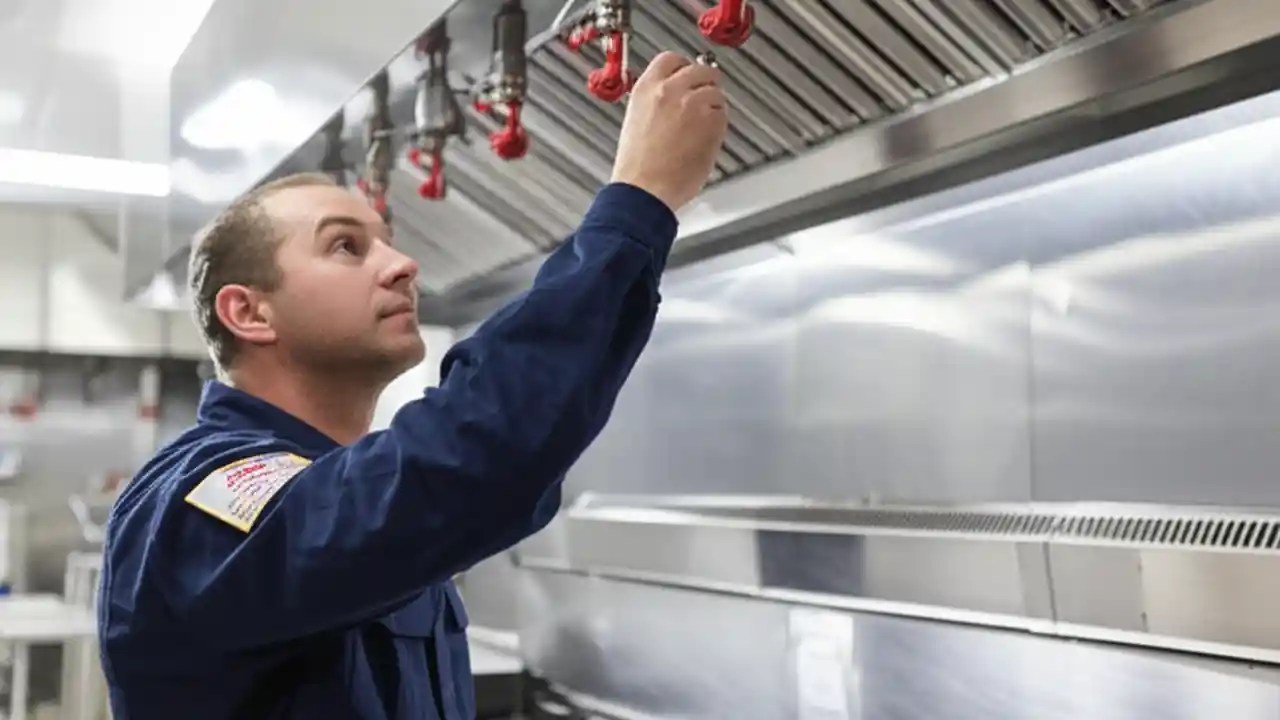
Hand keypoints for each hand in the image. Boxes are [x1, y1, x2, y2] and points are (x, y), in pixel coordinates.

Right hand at [610, 51, 728, 212]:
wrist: (644, 189)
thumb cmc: (638, 166)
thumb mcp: (637, 119)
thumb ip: (658, 101)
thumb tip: (677, 96)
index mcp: (647, 87)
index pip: (672, 59)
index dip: (685, 66)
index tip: (690, 73)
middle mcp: (670, 90)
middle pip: (701, 70)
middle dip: (706, 83)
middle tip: (705, 99)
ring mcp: (693, 104)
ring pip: (716, 93)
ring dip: (714, 107)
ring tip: (701, 129)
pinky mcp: (711, 121)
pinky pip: (723, 115)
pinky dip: (718, 126)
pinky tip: (704, 141)